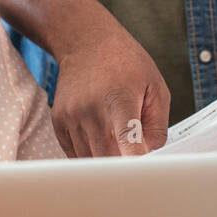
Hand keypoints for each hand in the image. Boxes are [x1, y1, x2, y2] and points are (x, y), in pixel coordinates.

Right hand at [52, 23, 169, 157]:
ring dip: (106, 161)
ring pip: (90, 161)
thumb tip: (151, 157)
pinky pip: (75, 154)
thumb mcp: (155, 87)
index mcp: (119, 100)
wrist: (86, 43)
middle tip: (136, 159)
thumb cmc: (126, 64)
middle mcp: (90, 110)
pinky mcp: (59, 123)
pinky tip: (102, 139)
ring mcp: (71, 117)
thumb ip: (157, 126)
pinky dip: (91, 155)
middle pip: (108, 159)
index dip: (137, 162)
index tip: (145, 173)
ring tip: (118, 143)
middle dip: (124, 166)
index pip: (127, 141)